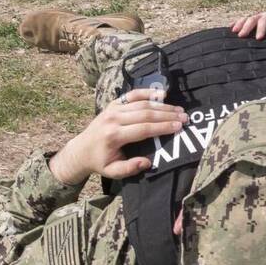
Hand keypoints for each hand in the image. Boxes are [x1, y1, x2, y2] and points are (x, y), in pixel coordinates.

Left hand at [49, 88, 186, 185]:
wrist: (81, 149)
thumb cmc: (100, 162)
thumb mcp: (112, 172)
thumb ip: (130, 168)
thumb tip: (148, 162)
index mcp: (114, 135)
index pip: (143, 129)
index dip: (162, 127)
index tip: (178, 127)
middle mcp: (113, 119)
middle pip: (145, 113)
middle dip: (167, 115)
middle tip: (184, 117)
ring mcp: (113, 109)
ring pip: (141, 103)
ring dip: (162, 106)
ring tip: (178, 109)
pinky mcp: (113, 104)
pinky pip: (132, 95)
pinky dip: (147, 92)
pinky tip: (161, 93)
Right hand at [231, 11, 265, 40]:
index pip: (265, 20)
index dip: (261, 28)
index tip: (258, 38)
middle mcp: (265, 16)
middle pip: (253, 18)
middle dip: (247, 26)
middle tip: (241, 36)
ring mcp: (259, 19)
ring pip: (247, 18)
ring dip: (239, 24)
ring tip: (233, 31)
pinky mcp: (255, 24)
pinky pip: (244, 21)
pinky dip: (237, 23)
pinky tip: (230, 29)